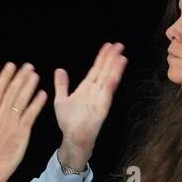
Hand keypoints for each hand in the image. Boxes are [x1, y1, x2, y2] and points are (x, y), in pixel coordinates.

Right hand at [0, 62, 46, 181]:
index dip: (6, 76)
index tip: (12, 65)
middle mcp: (0, 113)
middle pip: (11, 91)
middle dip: (20, 77)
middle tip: (29, 66)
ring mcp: (11, 121)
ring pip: (21, 100)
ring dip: (29, 86)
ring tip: (36, 75)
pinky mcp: (21, 130)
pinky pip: (30, 113)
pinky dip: (37, 103)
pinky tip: (43, 94)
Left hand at [53, 42, 127, 163]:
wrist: (73, 137)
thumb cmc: (68, 122)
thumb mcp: (61, 99)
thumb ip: (62, 85)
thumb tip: (60, 70)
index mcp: (86, 88)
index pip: (96, 69)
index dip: (102, 57)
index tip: (108, 46)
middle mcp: (95, 91)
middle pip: (105, 70)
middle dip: (111, 58)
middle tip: (119, 44)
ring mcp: (100, 97)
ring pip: (109, 78)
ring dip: (115, 66)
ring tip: (121, 54)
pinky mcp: (103, 105)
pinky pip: (108, 90)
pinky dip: (113, 80)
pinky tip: (117, 70)